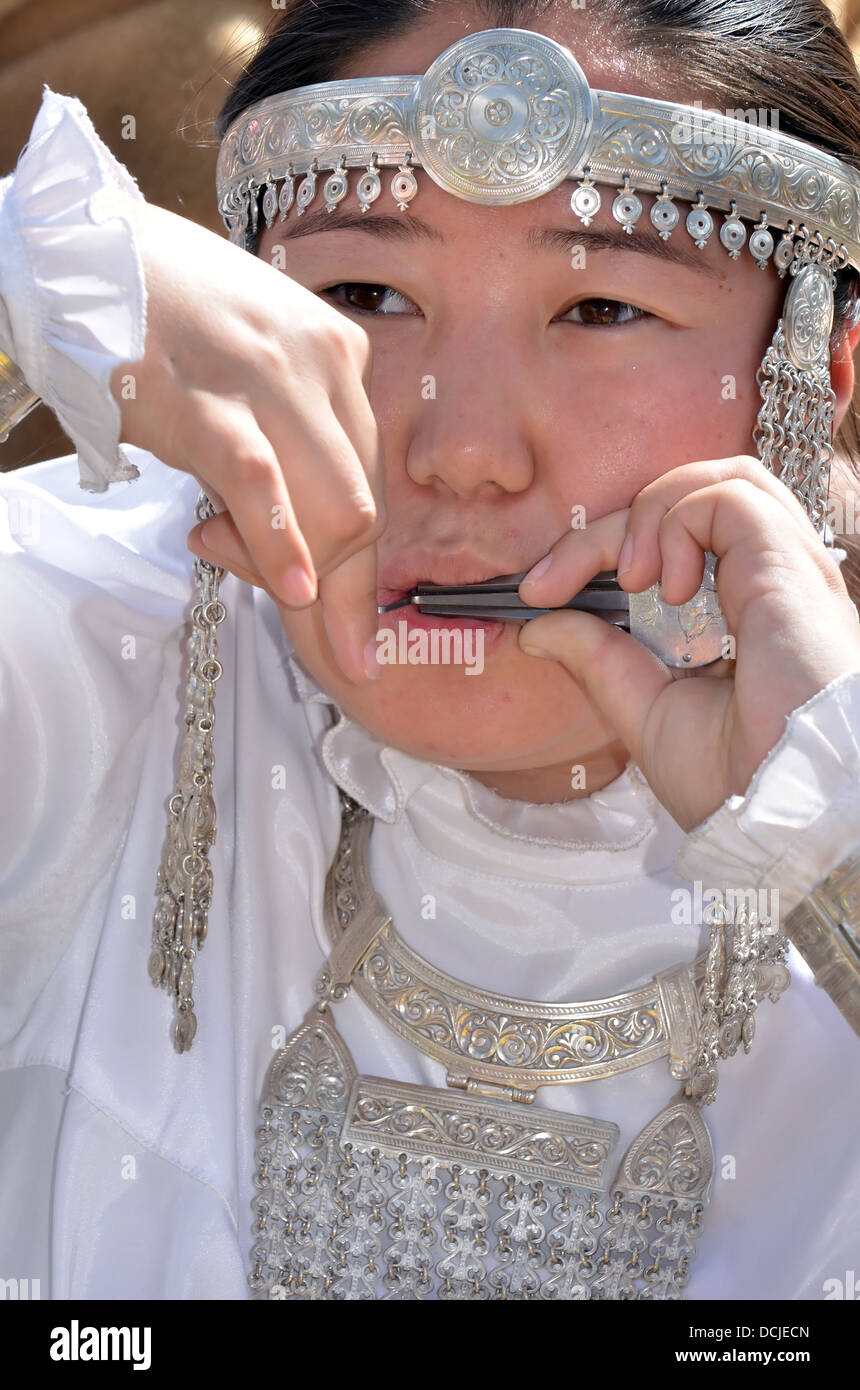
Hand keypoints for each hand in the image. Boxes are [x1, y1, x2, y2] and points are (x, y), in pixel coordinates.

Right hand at [110, 197, 383, 684]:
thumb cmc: (161, 316)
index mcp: (338, 355)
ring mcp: (269, 379)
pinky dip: (281, 544)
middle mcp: (322, 364)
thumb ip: (268, 451)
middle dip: (354, 591)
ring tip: (318, 641)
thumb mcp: (242, 378)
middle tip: (342, 653)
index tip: (359, 624)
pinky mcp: (208, 398)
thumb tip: (260, 545)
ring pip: (333, 505)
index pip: (368, 480)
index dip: (362, 564)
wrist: (83, 251)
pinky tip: (292, 591)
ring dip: (326, 588)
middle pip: (362, 505)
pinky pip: (261, 484)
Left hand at [516, 456, 859, 829]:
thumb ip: (598, 660)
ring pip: (720, 480)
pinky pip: (729, 496)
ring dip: (649, 511)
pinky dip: (675, 521)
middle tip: (552, 579)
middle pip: (691, 500)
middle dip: (606, 528)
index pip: (674, 542)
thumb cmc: (737, 783)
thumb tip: (540, 624)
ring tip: (627, 575)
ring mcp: (785, 572)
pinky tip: (658, 583)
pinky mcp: (789, 567)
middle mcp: (770, 586)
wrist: (779, 813)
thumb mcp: (644, 713)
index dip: (597, 550)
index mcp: (742, 617)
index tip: (536, 592)